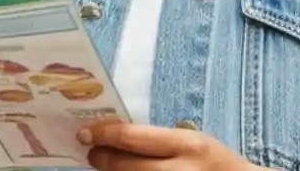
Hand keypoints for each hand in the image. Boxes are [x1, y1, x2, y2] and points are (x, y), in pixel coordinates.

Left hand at [78, 121, 264, 170]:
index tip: (85, 132)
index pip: (133, 137)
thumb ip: (159, 141)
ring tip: (107, 166)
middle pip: (125, 167)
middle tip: (92, 152)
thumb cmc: (214, 163)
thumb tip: (116, 138)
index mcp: (187, 146)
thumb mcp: (192, 142)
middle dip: (102, 158)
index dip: (104, 134)